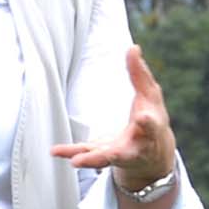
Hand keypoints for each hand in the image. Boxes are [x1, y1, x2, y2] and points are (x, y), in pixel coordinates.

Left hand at [51, 46, 177, 188]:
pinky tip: (55, 151)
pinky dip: (70, 153)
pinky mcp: (103, 156)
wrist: (153, 153)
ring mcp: (118, 154)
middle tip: (108, 155)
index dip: (147, 122)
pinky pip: (85, 155)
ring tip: (75, 160)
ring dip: (88, 160)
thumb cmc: (152, 116)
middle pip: (125, 152)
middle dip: (115, 154)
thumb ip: (140, 74)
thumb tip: (133, 48)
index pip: (150, 125)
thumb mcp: (150, 95)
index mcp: (149, 128)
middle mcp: (135, 146)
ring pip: (103, 159)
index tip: (142, 118)